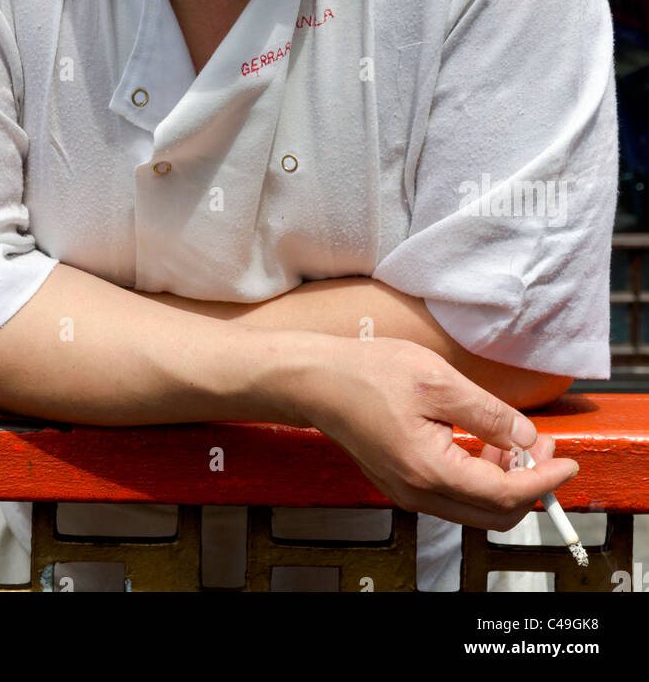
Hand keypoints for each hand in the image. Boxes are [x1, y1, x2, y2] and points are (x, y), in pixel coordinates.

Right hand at [283, 334, 577, 531]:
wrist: (318, 380)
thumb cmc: (368, 373)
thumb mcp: (438, 380)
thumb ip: (489, 413)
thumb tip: (527, 438)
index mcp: (429, 470)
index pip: (505, 495)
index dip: (544, 481)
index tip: (568, 462)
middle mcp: (418, 492)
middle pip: (494, 514)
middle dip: (529, 485)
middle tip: (544, 448)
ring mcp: (408, 491)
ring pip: (475, 507)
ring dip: (505, 482)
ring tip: (515, 440)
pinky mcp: (402, 482)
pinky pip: (454, 495)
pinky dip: (480, 478)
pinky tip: (484, 445)